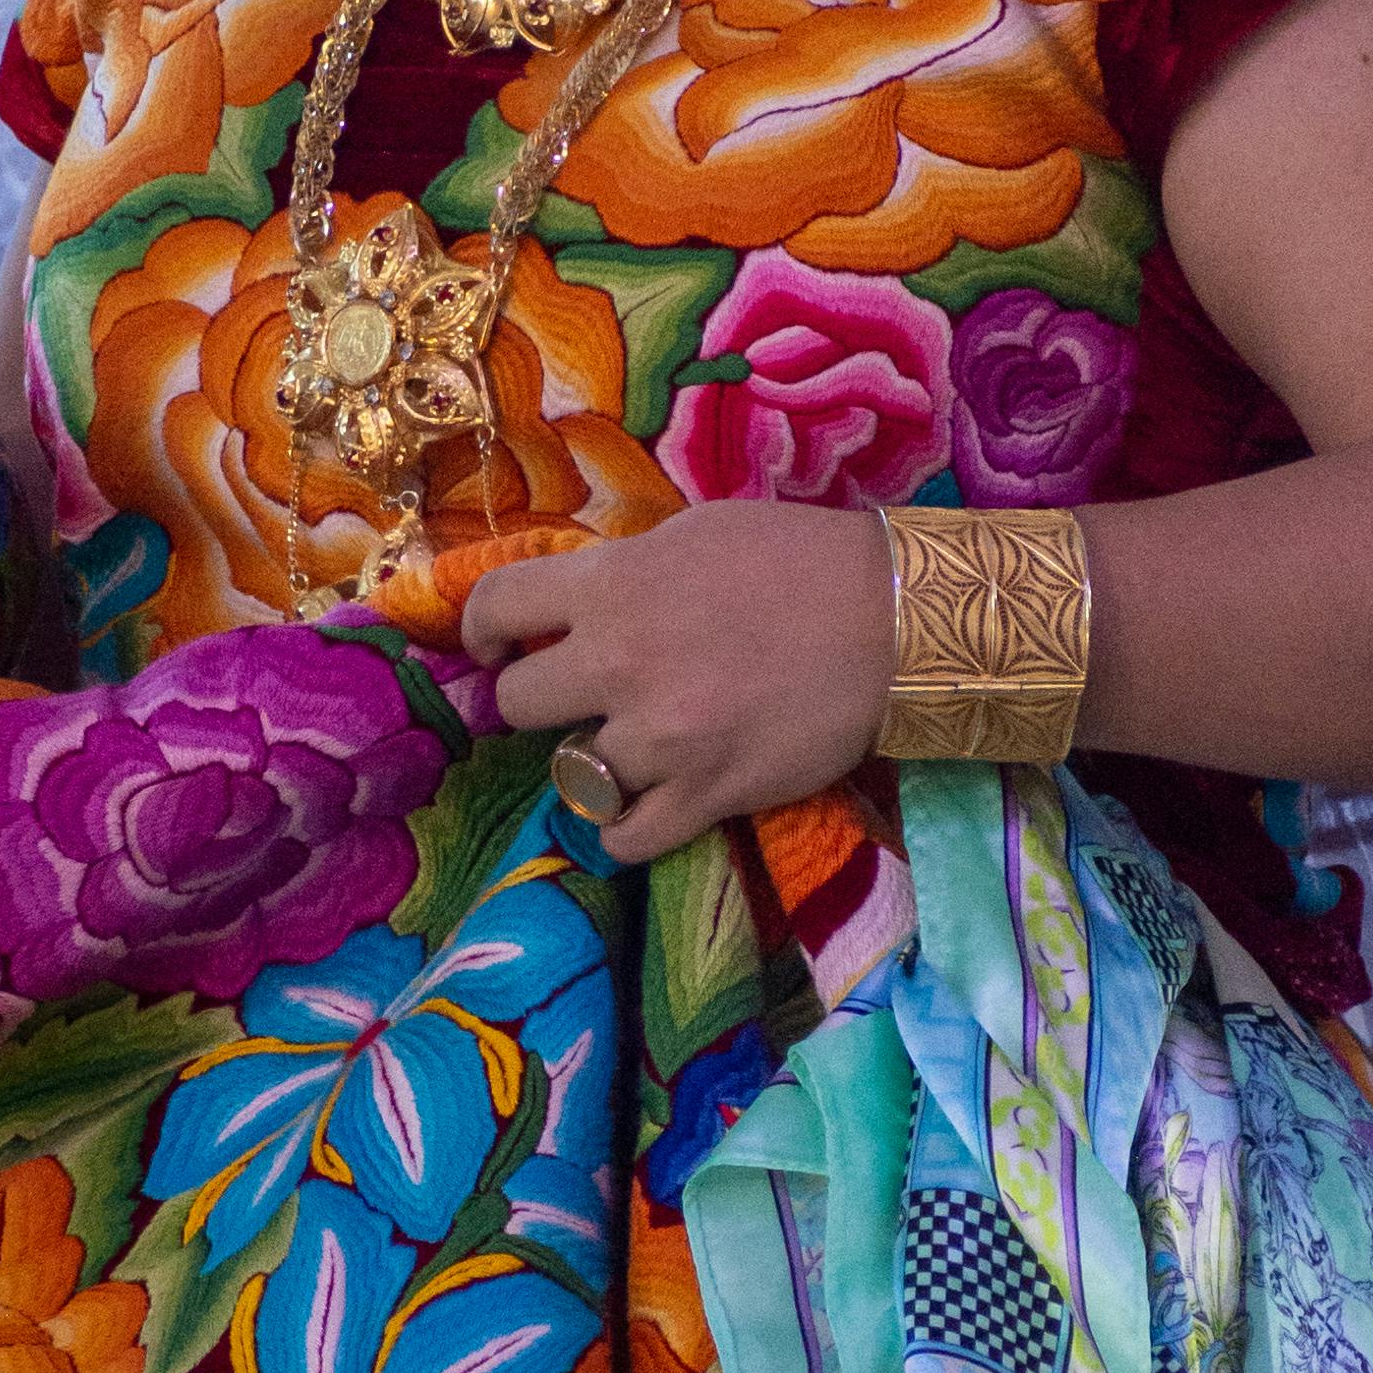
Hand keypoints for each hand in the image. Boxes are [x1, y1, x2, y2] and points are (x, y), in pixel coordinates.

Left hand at [464, 503, 894, 861]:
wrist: (891, 622)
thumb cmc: (799, 561)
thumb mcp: (693, 534)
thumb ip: (623, 570)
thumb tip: (573, 600)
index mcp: (612, 586)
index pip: (496, 607)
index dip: (481, 631)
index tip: (495, 648)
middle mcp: (620, 663)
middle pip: (517, 705)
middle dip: (538, 702)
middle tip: (573, 701)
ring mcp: (661, 737)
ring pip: (571, 776)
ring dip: (595, 764)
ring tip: (632, 749)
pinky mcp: (706, 793)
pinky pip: (625, 838)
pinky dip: (626, 827)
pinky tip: (645, 806)